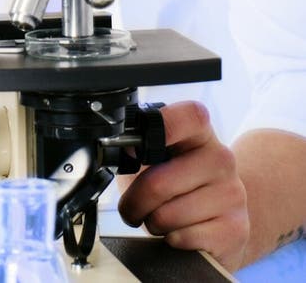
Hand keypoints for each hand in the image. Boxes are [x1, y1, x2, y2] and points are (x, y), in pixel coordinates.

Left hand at [117, 101, 249, 270]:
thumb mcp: (160, 161)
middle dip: (134, 202)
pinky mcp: (235, 230)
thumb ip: (143, 150)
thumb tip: (123, 150)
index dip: (163, 127)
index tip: (135, 149)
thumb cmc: (178, 186)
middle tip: (133, 206)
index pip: (190, 116)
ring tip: (159, 218)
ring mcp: (232, 194)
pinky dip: (171, 241)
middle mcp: (221, 159)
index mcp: (201, 134)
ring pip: (167, 215)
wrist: (220, 220)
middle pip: (159, 182)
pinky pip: (182, 239)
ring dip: (152, 223)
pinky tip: (180, 233)